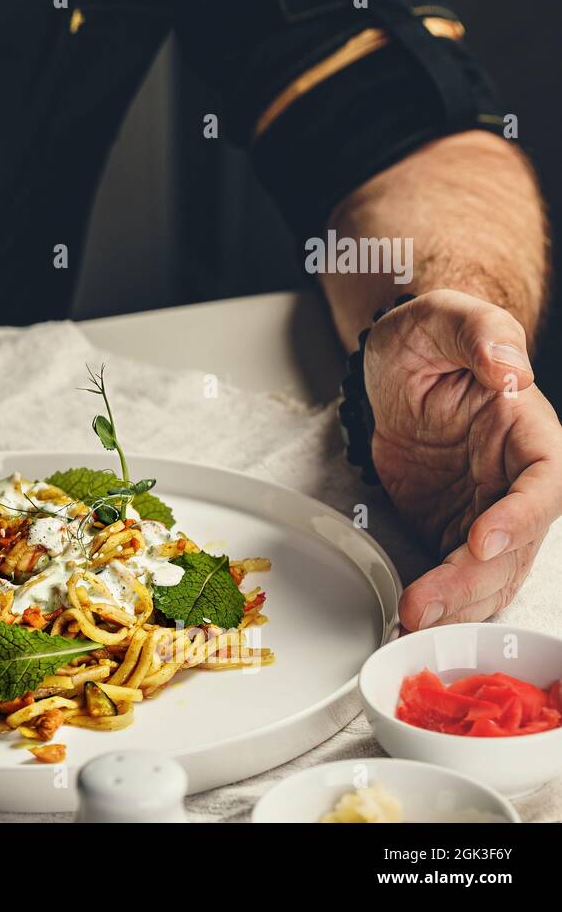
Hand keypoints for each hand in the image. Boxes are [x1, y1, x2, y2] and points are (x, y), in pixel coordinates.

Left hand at [365, 288, 561, 629]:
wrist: (396, 364)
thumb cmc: (429, 337)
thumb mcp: (446, 318)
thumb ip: (481, 333)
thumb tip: (509, 365)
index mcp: (528, 431)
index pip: (543, 482)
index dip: (520, 516)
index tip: (482, 538)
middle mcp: (515, 479)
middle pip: (513, 544)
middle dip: (471, 579)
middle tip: (423, 604)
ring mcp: (485, 508)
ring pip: (489, 571)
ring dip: (456, 603)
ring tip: (411, 621)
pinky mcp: (452, 528)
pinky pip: (456, 574)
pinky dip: (440, 602)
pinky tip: (411, 621)